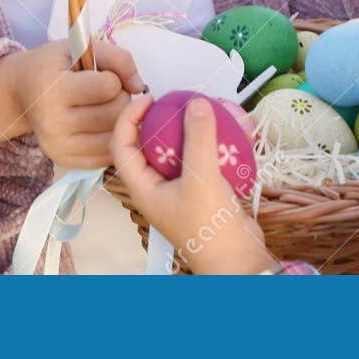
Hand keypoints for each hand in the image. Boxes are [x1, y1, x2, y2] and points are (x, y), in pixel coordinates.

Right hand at [0, 38, 144, 167]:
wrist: (20, 92)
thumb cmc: (53, 66)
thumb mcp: (80, 47)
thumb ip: (117, 58)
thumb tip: (139, 87)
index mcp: (54, 89)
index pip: (107, 87)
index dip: (113, 77)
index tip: (102, 75)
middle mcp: (53, 123)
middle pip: (114, 114)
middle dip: (120, 99)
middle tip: (106, 92)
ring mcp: (57, 147)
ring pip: (114, 137)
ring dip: (118, 120)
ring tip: (103, 107)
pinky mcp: (63, 162)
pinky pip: (105, 155)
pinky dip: (110, 139)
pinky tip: (99, 125)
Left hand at [109, 94, 277, 273]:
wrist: (237, 261)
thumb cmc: (210, 227)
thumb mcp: (202, 178)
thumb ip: (199, 138)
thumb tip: (195, 103)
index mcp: (143, 187)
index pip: (121, 145)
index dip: (128, 117)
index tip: (148, 98)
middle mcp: (156, 187)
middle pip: (147, 145)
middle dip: (160, 119)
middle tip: (176, 101)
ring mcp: (179, 189)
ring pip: (176, 151)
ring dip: (188, 130)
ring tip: (203, 112)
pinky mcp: (200, 191)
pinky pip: (199, 160)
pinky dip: (210, 144)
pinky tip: (227, 133)